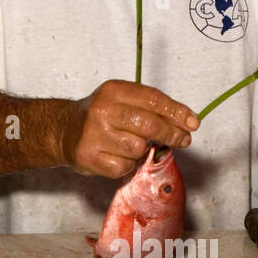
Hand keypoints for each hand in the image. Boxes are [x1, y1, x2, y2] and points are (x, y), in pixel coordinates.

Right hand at [61, 80, 198, 177]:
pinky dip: (127, 164)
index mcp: (114, 91)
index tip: (193, 123)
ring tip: (130, 145)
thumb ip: (151, 108)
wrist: (64, 131)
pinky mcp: (90, 157)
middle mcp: (103, 110)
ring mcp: (95, 135)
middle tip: (183, 140)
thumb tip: (185, 124)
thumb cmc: (102, 116)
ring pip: (138, 149)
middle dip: (172, 134)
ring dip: (142, 151)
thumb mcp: (122, 100)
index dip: (177, 112)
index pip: (153, 100)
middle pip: (149, 125)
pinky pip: (124, 166)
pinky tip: (117, 155)